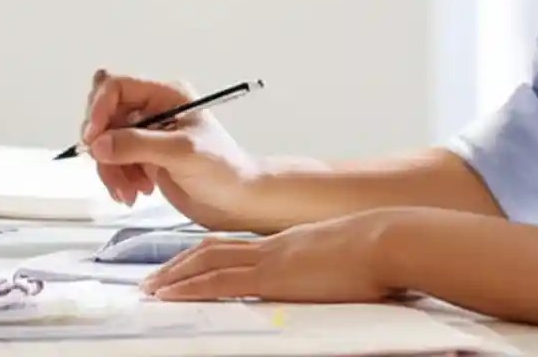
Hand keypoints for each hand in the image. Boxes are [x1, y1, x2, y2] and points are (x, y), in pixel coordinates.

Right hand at [81, 70, 261, 230]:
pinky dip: (116, 178)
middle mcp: (152, 109)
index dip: (99, 108)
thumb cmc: (224, 170)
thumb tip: (98, 144)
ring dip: (109, 168)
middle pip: (104, 114)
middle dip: (102, 143)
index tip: (95, 138)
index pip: (116, 86)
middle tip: (108, 165)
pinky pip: (112, 162)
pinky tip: (134, 193)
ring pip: (105, 142)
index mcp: (165, 95)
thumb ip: (138, 145)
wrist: (238, 202)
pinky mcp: (142, 157)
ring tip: (128, 191)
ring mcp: (146, 134)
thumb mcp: (181, 153)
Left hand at [139, 211, 396, 302]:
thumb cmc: (378, 255)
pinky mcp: (270, 277)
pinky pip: (219, 282)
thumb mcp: (343, 264)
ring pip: (205, 262)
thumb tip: (327, 283)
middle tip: (151, 280)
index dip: (204, 256)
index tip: (184, 266)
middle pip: (210, 250)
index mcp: (285, 244)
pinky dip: (189, 288)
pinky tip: (170, 295)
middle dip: (177, 265)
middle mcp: (269, 247)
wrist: (387, 242)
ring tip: (150, 289)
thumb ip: (324, 272)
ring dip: (173, 276)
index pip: (233, 247)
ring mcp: (268, 260)